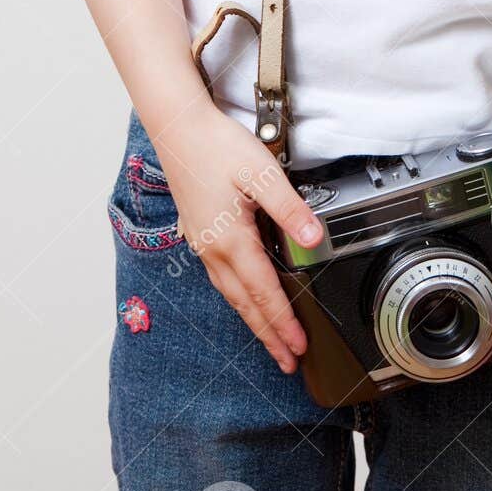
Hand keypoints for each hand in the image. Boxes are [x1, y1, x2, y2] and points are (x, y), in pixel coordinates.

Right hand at [160, 109, 324, 375]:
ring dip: (253, 320)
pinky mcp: (200, 233)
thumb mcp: (262, 172)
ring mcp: (203, 243)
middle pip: (245, 305)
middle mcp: (213, 250)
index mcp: (230, 240)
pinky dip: (239, 297)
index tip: (299, 347)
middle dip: (268, 335)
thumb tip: (313, 240)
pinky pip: (222, 278)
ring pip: (231, 294)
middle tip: (287, 362)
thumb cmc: (216, 145)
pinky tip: (246, 297)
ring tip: (270, 339)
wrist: (178, 128)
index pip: (264, 293)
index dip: (283, 323)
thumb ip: (290, 209)